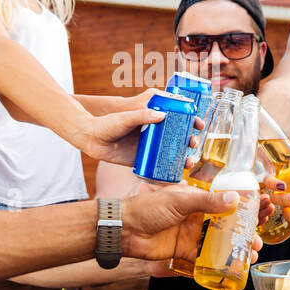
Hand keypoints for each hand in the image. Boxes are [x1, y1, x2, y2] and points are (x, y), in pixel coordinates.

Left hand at [76, 106, 204, 165]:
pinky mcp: (141, 159)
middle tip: (193, 143)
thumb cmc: (107, 123)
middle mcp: (154, 132)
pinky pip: (158, 165)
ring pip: (170, 152)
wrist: (91, 139)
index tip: (199, 124)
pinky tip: (177, 174)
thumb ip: (141, 116)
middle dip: (190, 140)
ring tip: (189, 162)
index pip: (177, 117)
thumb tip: (162, 116)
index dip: (190, 120)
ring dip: (183, 157)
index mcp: (153, 117)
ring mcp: (148, 146)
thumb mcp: (126, 117)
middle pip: (177, 136)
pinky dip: (168, 170)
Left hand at [121, 184, 262, 263]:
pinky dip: (220, 261)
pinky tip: (234, 265)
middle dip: (244, 231)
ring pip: (219, 241)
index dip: (243, 206)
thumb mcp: (180, 200)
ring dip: (236, 247)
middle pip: (226, 223)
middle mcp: (196, 215)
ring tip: (253, 253)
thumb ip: (207, 201)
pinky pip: (205, 257)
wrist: (126, 229)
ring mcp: (191, 233)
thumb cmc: (148, 208)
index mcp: (196, 198)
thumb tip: (235, 198)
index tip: (261, 210)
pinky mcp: (185, 250)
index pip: (224, 199)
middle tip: (259, 239)